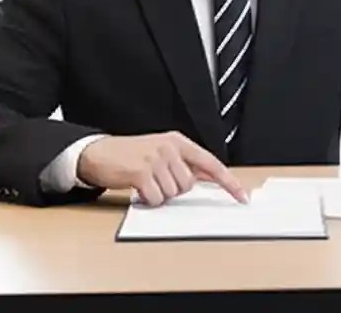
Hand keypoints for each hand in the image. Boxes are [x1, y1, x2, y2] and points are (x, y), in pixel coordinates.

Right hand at [77, 132, 247, 206]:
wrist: (98, 153)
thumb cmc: (131, 155)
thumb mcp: (161, 152)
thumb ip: (185, 164)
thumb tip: (211, 179)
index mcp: (178, 142)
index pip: (211, 163)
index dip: (228, 182)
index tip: (241, 197)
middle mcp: (169, 148)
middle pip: (188, 185)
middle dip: (173, 189)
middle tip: (156, 180)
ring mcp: (155, 159)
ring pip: (173, 194)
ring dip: (159, 195)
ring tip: (145, 182)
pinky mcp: (140, 172)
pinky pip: (156, 198)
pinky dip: (147, 200)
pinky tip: (137, 188)